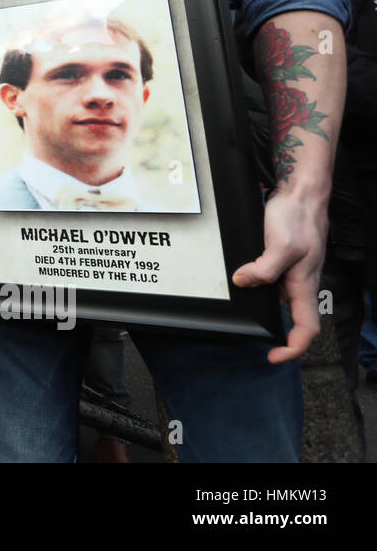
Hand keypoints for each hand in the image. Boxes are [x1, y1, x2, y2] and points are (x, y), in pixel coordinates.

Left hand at [232, 189, 326, 362]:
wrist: (300, 194)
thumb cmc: (297, 217)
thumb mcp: (281, 244)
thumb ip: (264, 268)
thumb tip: (243, 282)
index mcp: (305, 285)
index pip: (307, 328)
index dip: (294, 348)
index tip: (274, 356)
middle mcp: (300, 282)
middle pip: (294, 319)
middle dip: (277, 332)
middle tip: (253, 338)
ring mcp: (293, 272)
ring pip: (280, 299)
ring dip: (264, 306)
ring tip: (243, 307)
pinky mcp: (283, 260)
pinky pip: (272, 282)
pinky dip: (258, 285)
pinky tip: (243, 281)